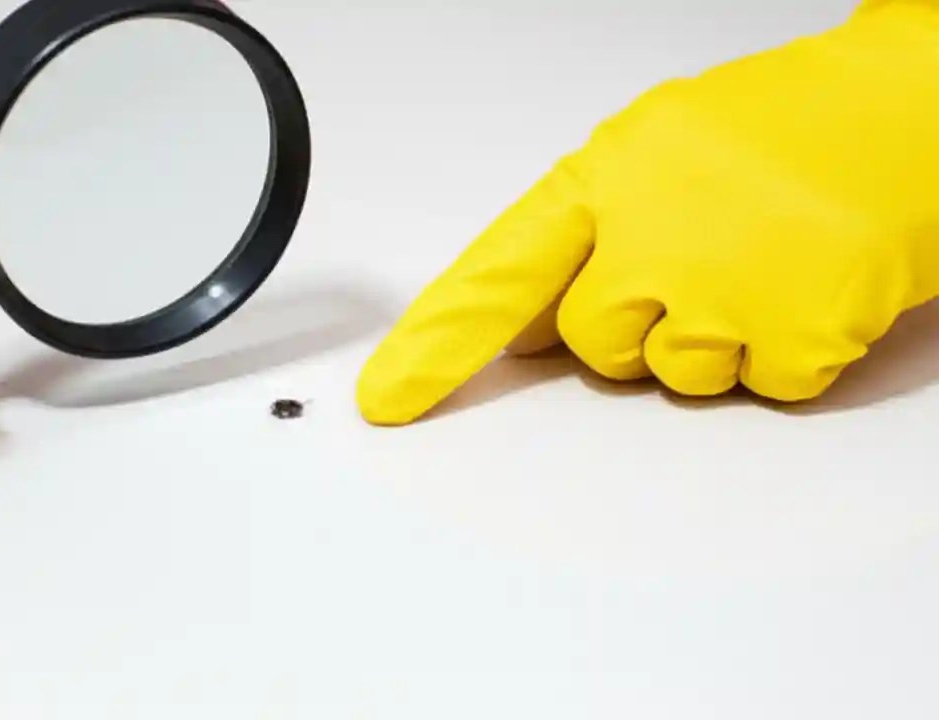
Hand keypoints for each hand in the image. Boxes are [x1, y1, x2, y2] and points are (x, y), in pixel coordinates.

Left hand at [357, 1, 938, 424]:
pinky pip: (761, 388)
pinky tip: (810, 286)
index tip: (390, 399)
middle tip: (702, 262)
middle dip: (634, 328)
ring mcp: (720, 288)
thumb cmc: (788, 124)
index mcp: (606, 182)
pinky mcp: (794, 334)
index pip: (496, 276)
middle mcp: (649, 237)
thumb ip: (579, 240)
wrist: (915, 107)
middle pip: (591, 346)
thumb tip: (517, 331)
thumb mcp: (657, 157)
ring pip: (672, 377)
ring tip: (765, 263)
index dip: (437, 346)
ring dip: (713, 341)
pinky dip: (787, 354)